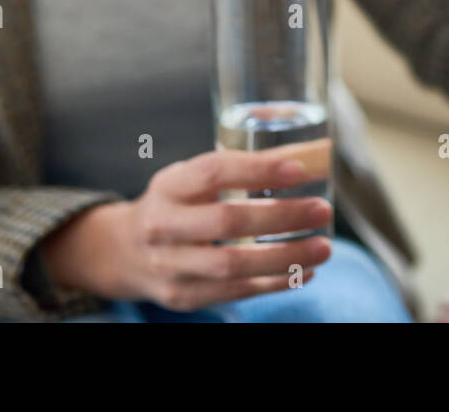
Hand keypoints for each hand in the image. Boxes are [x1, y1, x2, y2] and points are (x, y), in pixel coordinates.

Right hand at [38, 142, 333, 310]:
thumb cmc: (176, 205)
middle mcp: (164, 226)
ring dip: (286, 257)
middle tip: (321, 209)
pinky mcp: (184, 296)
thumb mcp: (193, 177)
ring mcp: (171, 266)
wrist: (124, 251)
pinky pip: (236, 291)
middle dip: (281, 216)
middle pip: (227, 222)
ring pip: (233, 265)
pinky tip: (305, 272)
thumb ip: (242, 165)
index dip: (257, 170)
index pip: (212, 173)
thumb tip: (305, 153)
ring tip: (324, 247)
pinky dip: (275, 282)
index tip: (298, 169)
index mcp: (169, 186)